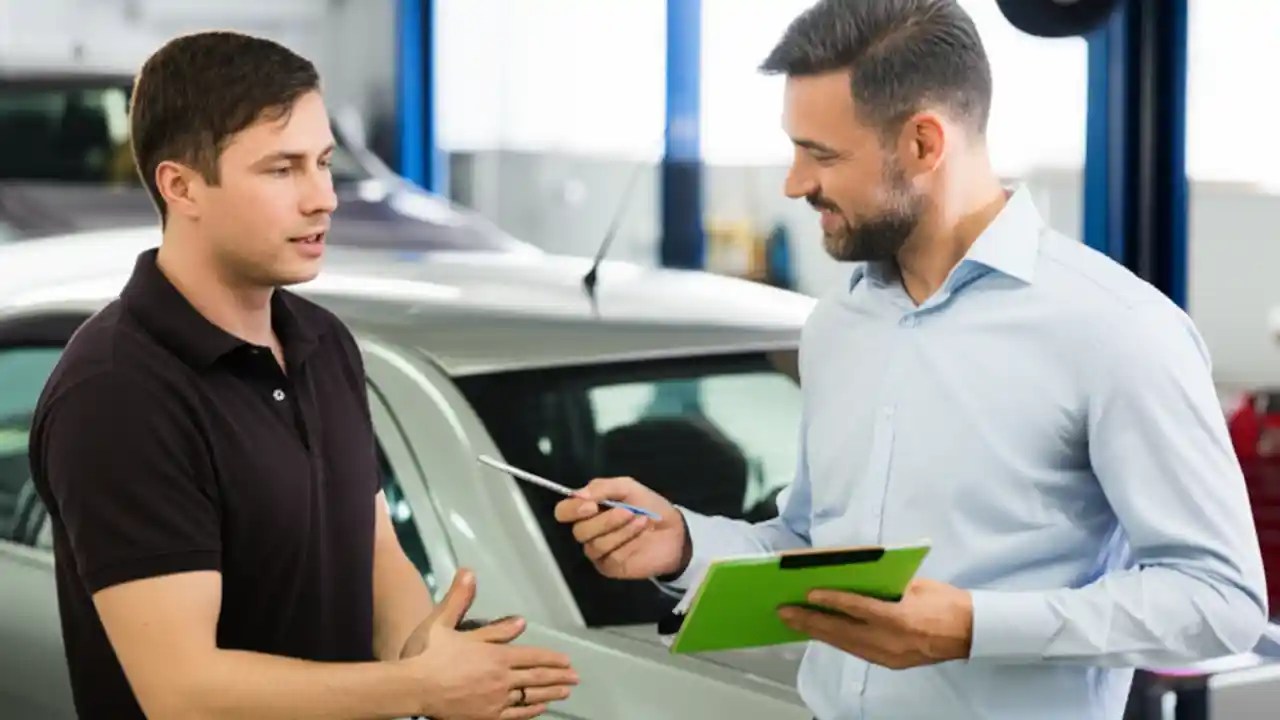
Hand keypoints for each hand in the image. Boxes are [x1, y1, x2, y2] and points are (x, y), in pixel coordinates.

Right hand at [403, 569, 578, 718]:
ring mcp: (494, 702)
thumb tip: (471, 573)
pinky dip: (530, 713)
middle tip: (576, 678)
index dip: (552, 659)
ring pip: (529, 698)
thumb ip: (460, 599)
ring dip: (549, 694)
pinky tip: (538, 710)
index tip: (568, 662)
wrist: (410, 688)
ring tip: (564, 693)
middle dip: (559, 677)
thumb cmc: (425, 654)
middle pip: (536, 678)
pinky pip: (514, 717)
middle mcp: (500, 679)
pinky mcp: (485, 719)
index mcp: (494, 655)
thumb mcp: (441, 621)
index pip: (532, 657)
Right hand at [553, 477, 685, 579]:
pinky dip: (626, 541)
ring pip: (595, 544)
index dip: (572, 509)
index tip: (591, 505)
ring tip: (642, 520)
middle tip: (627, 511)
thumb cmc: (650, 507)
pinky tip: (641, 532)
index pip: (564, 512)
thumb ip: (603, 487)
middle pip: (579, 531)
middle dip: (605, 521)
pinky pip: (609, 556)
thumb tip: (578, 494)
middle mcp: (589, 531)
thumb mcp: (628, 488)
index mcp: (589, 510)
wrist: (675, 531)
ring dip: (620, 530)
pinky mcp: (609, 567)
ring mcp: (598, 552)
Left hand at [777, 579, 972, 669]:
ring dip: (817, 632)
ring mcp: (889, 655)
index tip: (808, 594)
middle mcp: (890, 641)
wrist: (970, 632)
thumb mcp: (914, 585)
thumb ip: (884, 585)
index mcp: (899, 618)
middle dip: (810, 621)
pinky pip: (855, 650)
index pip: (858, 608)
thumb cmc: (943, 601)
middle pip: (842, 631)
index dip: (831, 601)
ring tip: (794, 622)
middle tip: (785, 612)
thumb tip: (853, 579)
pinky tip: (821, 632)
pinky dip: (836, 640)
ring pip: (844, 644)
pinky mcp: (889, 662)